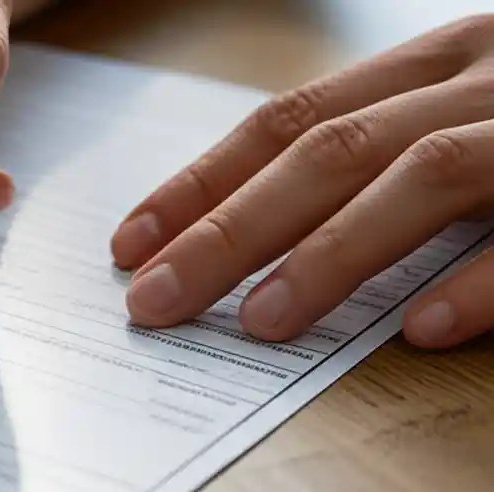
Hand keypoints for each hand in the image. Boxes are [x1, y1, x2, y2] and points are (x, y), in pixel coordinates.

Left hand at [112, 14, 493, 349]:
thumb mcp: (467, 107)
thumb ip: (380, 150)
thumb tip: (258, 221)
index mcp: (437, 64)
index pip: (293, 120)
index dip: (203, 183)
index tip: (129, 245)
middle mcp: (480, 84)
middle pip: (332, 150)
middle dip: (231, 230)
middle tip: (154, 302)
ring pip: (425, 176)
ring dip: (331, 253)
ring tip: (260, 323)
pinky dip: (475, 282)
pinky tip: (417, 330)